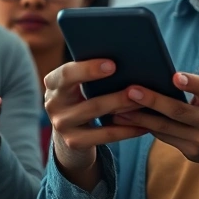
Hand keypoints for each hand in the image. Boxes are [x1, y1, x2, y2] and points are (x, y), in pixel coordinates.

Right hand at [43, 60, 144, 189]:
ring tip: (145, 103)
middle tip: (137, 89)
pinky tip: (145, 126)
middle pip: (87, 99)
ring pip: (97, 114)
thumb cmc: (83, 94)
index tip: (112, 65)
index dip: (88, 69)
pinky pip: (105, 135)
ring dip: (124, 108)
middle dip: (116, 95)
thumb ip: (92, 70)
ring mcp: (62, 125)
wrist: (70, 128)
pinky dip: (127, 130)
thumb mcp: (80, 82)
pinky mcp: (74, 142)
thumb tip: (127, 56)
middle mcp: (53, 104)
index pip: (67, 74)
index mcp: (54, 83)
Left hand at [112, 73, 198, 185]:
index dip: (190, 82)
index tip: (174, 77)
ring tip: (118, 110)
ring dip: (140, 119)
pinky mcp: (192, 153)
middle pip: (177, 111)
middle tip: (130, 91)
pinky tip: (130, 122)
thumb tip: (158, 81)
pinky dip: (147, 128)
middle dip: (152, 101)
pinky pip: (165, 137)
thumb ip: (195, 88)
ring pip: (165, 128)